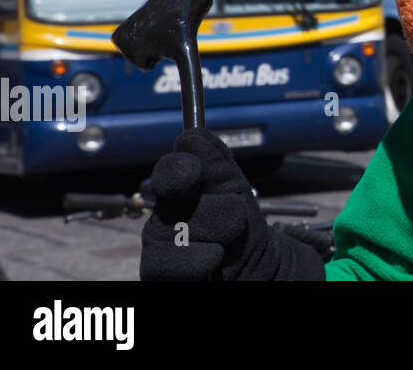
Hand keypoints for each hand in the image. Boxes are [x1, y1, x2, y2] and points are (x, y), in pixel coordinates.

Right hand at [140, 129, 324, 280]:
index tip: (193, 174)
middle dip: (216, 214)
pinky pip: (167, 270)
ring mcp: (156, 252)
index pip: (167, 173)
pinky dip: (199, 265)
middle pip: (174, 207)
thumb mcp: (237, 193)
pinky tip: (212, 266)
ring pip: (168, 240)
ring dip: (212, 242)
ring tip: (223, 249)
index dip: (176, 170)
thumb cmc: (243, 231)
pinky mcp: (156, 278)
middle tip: (234, 224)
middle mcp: (161, 222)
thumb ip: (217, 166)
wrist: (256, 271)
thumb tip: (191, 135)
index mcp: (179, 195)